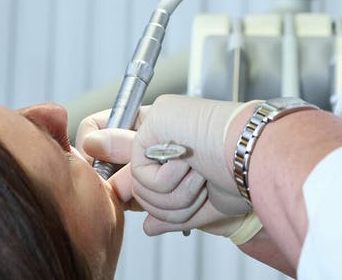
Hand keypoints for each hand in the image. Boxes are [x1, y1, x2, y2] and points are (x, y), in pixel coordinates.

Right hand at [78, 96, 258, 237]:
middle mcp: (154, 151)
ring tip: (200, 176)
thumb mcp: (162, 121)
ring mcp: (168, 180)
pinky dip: (178, 215)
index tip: (104, 161)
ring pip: (143, 204)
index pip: (101, 134)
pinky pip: (160, 221)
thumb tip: (91, 142)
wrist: (250, 162)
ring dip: (175, 196)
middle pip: (121, 179)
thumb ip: (123, 138)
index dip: (98, 151)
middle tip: (184, 164)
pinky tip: (193, 203)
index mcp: (146, 124)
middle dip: (153, 181)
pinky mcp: (183, 205)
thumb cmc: (215, 131)